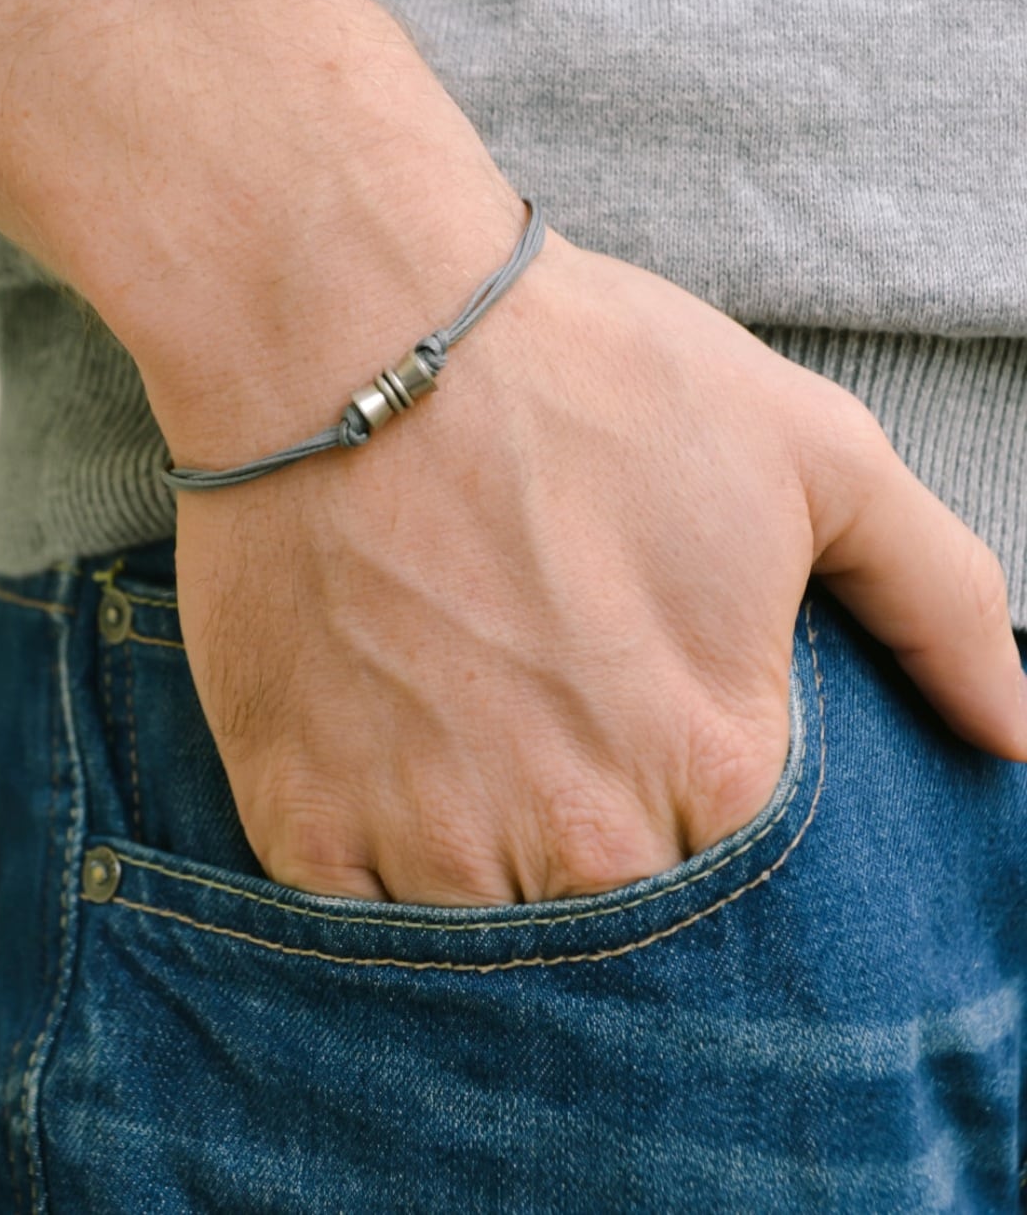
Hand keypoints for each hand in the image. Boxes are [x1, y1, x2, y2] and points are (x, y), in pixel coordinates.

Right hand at [170, 228, 1026, 905]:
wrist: (357, 331)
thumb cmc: (589, 378)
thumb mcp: (814, 454)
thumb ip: (940, 602)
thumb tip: (1018, 731)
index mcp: (716, 772)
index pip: (747, 885)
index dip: (701, 791)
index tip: (654, 720)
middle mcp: (580, 847)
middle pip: (614, 916)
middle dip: (598, 830)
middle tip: (553, 707)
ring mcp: (430, 850)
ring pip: (488, 929)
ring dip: (487, 849)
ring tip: (469, 717)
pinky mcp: (305, 830)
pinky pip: (360, 915)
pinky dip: (380, 847)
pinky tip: (391, 736)